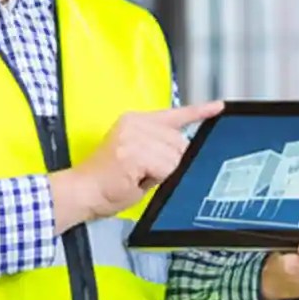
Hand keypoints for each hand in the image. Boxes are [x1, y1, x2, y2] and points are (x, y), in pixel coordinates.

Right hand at [49, 101, 223, 231]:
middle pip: (181, 143)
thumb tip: (185, 152)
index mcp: (135, 121)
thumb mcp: (136, 156)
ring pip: (175, 158)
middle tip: (143, 173)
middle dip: (171, 163)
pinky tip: (135, 179)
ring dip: (161, 174)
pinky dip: (155, 179)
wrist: (80, 192)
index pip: (174, 114)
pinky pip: (165, 168)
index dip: (199, 111)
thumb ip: (158, 148)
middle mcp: (135, 123)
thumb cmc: (106, 182)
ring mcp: (134, 136)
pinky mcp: (134, 152)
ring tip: (136, 176)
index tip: (217, 107)